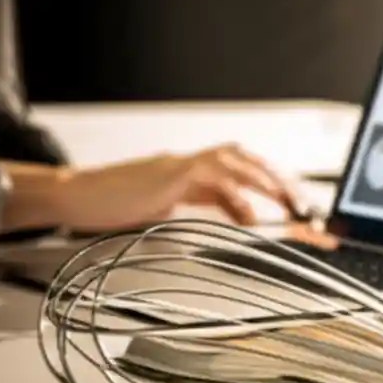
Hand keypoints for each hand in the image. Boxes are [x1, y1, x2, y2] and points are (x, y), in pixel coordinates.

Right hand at [49, 144, 301, 231]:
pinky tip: (248, 215)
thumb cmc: (116, 205)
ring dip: (269, 182)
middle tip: (307, 208)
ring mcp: (180, 165)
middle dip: (282, 183)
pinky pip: (210, 177)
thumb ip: (204, 208)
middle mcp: (192, 162)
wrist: (75, 196)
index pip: (245, 174)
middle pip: (249, 162)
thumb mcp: (170, 209)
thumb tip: (243, 220)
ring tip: (291, 205)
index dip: (277, 188)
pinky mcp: (167, 174)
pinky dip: (234, 195)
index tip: (301, 209)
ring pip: (236, 161)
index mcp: (195, 171)